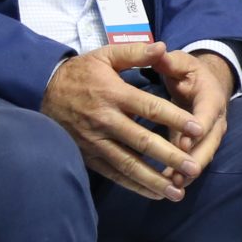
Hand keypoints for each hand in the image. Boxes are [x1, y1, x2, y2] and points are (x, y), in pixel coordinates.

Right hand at [40, 43, 203, 199]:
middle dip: (170, 157)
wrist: (43, 91)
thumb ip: (134, 52)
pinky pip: (114, 174)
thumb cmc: (80, 73)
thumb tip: (162, 47)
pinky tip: (154, 194)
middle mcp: (106, 120)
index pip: (150, 108)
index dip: (175, 119)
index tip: (197, 129)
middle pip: (142, 141)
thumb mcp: (105, 56)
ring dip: (154, 180)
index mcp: (113, 94)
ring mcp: (96, 141)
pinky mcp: (89, 155)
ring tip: (177, 193)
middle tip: (193, 168)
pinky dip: (134, 186)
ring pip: (128, 164)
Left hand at [153, 47, 233, 189]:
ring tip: (172, 185)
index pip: (207, 114)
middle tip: (180, 174)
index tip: (185, 141)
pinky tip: (166, 186)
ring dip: (189, 172)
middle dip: (195, 160)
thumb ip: (169, 60)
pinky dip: (181, 174)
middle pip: (210, 143)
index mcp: (211, 97)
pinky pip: (192, 161)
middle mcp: (215, 120)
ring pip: (202, 157)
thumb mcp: (180, 62)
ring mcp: (209, 135)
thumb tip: (158, 51)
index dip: (198, 128)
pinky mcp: (198, 145)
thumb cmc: (188, 71)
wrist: (203, 82)